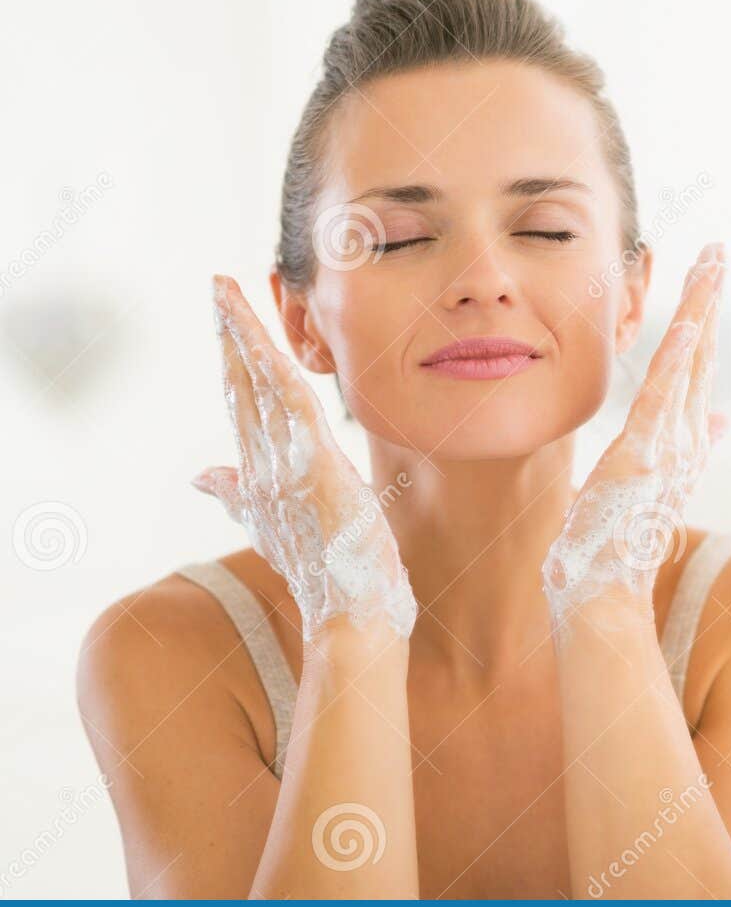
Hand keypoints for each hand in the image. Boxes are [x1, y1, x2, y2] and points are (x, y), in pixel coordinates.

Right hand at [191, 275, 417, 642]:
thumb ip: (240, 499)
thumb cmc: (330, 580)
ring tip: (227, 292)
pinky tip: (262, 336)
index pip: (242, 410)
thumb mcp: (282, 532)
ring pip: (257, 386)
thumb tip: (203, 477)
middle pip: (240, 389)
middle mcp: (263, 470)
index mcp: (262, 482)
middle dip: (229, 336)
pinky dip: (272, 366)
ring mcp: (283, 467)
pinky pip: (288, 403)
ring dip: (242, 335)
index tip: (229, 326)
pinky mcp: (311, 465)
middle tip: (218, 289)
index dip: (233, 365)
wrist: (351, 618)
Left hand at [542, 243, 726, 644]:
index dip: (704, 320)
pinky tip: (687, 320)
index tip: (709, 278)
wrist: (602, 598)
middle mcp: (683, 439)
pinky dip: (679, 356)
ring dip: (703, 308)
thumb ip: (680, 452)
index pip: (696, 369)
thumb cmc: (611, 551)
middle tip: (718, 249)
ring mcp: (666, 446)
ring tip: (712, 260)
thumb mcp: (647, 489)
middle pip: (703, 353)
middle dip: (710, 298)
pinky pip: (664, 395)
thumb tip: (718, 423)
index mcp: (680, 444)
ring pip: (691, 362)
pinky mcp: (641, 455)